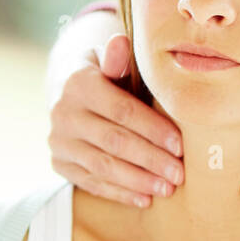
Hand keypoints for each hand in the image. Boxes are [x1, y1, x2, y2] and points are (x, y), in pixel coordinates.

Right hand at [48, 33, 184, 207]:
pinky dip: (119, 193)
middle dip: (151, 160)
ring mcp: (59, 141)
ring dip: (138, 181)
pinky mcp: (59, 163)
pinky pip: (91, 182)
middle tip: (180, 174)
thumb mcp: (110, 61)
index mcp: (79, 83)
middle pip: (115, 142)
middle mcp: (63, 113)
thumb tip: (121, 42)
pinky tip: (145, 199)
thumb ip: (118, 59)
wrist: (67, 91)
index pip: (122, 111)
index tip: (180, 146)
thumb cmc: (105, 75)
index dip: (153, 130)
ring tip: (167, 189)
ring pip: (102, 166)